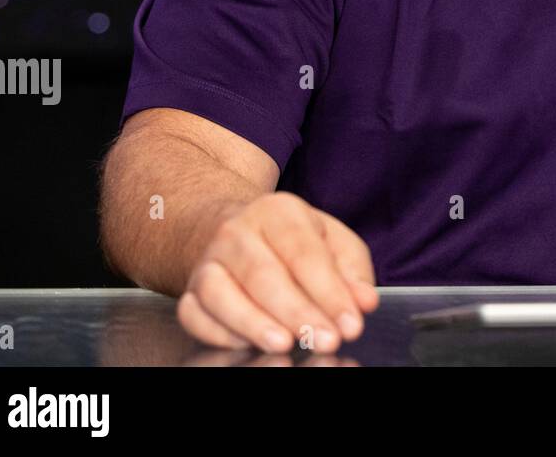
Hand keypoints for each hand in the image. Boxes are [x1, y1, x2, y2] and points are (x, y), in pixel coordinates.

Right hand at [177, 192, 378, 352]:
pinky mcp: (190, 289)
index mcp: (279, 211)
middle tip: (325, 340)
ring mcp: (209, 261)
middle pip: (264, 275)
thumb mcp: (331, 240)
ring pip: (222, 294)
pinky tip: (246, 344)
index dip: (330, 293)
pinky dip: (219, 333)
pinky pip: (195, 314)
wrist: (235, 230)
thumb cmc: (293, 240)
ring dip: (254, 324)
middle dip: (298, 312)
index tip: (351, 324)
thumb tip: (365, 302)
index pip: (306, 254)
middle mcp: (238, 231)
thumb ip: (352, 271)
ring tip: (284, 344)